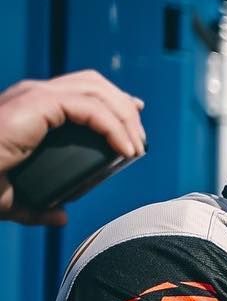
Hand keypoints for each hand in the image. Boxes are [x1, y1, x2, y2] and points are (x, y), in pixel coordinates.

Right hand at [0, 70, 146, 224]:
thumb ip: (37, 208)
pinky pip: (90, 108)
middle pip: (94, 84)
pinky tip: (125, 150)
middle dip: (124, 107)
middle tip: (139, 140)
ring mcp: (34, 96)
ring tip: (136, 148)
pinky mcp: (36, 104)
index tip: (135, 121)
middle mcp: (33, 95)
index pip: (81, 90)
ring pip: (98, 91)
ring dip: (125, 118)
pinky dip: (114, 127)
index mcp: (30, 108)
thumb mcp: (13, 199)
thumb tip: (60, 216)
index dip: (114, 101)